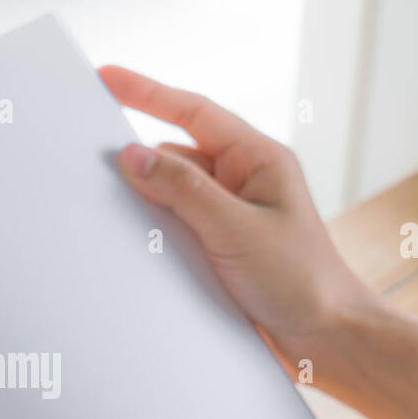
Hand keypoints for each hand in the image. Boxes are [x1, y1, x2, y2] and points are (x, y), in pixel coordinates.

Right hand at [100, 65, 377, 370]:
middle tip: (90, 161)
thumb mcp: (236, 230)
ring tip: (111, 212)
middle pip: (176, 155)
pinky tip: (135, 247)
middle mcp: (243, 182)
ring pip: (172, 195)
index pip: (193, 112)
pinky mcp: (220, 250)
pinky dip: (154, 235)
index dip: (146, 91)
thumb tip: (132, 156)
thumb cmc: (301, 281)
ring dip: (146, 204)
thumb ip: (184, 190)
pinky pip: (176, 229)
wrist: (327, 340)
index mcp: (258, 160)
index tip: (105, 78)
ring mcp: (230, 217)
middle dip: (137, 159)